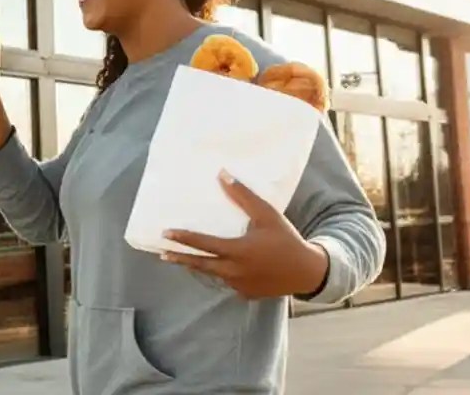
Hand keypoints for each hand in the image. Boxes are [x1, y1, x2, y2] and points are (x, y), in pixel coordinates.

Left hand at [160, 170, 328, 299]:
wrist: (307, 271)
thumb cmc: (286, 239)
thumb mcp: (266, 215)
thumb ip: (243, 196)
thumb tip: (222, 175)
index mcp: (238, 251)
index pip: (203, 245)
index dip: (183, 239)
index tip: (165, 234)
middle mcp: (235, 271)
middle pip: (201, 265)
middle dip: (180, 259)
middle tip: (162, 254)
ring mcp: (240, 285)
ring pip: (214, 274)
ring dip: (199, 266)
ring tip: (184, 259)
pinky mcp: (247, 293)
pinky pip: (228, 282)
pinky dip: (221, 274)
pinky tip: (218, 267)